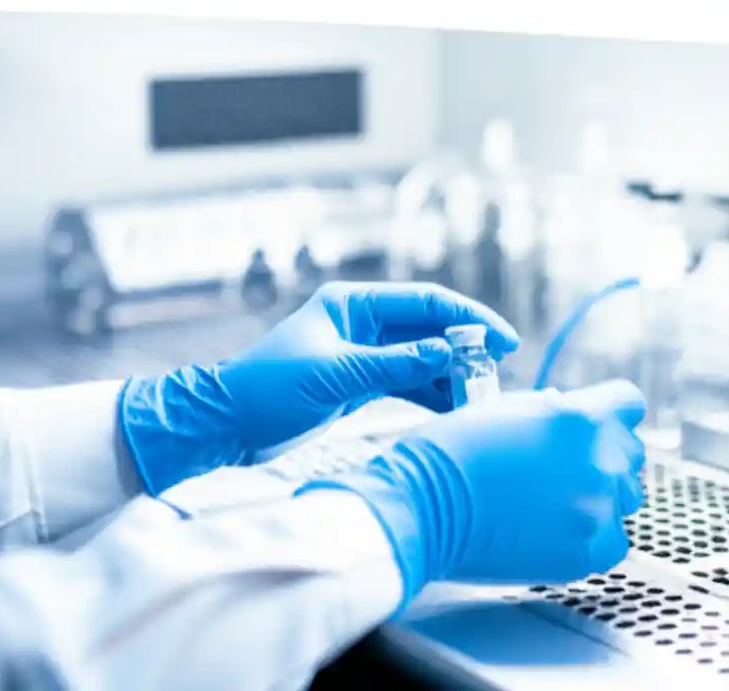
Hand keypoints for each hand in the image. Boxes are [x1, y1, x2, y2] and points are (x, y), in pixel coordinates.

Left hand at [119, 282, 520, 494]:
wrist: (227, 425)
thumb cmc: (269, 390)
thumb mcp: (336, 375)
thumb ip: (395, 365)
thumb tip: (447, 353)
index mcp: (353, 304)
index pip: (425, 302)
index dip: (468, 319)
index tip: (502, 339)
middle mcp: (361, 323)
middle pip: (428, 328)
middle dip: (464, 348)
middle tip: (499, 371)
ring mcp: (361, 354)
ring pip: (421, 358)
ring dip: (450, 375)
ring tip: (482, 396)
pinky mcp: (358, 385)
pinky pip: (406, 384)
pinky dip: (430, 395)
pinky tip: (455, 409)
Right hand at [301, 380, 645, 606]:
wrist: (426, 508)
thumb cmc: (450, 455)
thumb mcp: (503, 408)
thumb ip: (550, 410)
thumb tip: (568, 413)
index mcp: (580, 416)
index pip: (628, 403)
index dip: (608, 412)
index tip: (594, 424)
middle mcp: (600, 460)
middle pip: (629, 451)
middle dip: (600, 454)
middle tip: (559, 468)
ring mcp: (598, 508)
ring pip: (623, 497)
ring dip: (596, 495)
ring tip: (550, 501)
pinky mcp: (589, 551)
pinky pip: (612, 540)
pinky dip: (589, 536)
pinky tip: (554, 529)